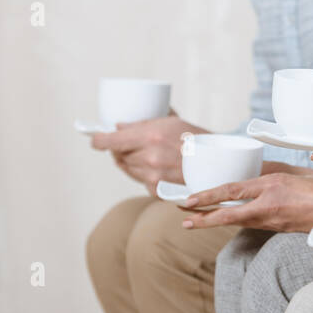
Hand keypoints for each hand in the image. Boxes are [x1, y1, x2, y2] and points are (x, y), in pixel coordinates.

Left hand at [90, 114, 205, 192]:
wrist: (217, 163)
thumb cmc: (196, 138)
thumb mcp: (171, 122)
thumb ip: (142, 124)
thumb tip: (118, 127)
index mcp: (150, 137)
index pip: (110, 142)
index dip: (98, 140)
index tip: (96, 139)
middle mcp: (148, 158)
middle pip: (118, 154)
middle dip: (120, 148)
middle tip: (130, 142)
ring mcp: (152, 176)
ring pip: (127, 167)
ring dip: (131, 160)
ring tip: (148, 153)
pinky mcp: (156, 189)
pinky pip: (139, 179)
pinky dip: (142, 172)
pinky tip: (157, 165)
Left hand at [180, 170, 312, 232]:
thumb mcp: (292, 172)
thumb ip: (272, 170)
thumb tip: (254, 167)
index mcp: (272, 186)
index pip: (233, 191)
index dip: (209, 196)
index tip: (191, 199)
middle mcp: (269, 204)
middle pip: (229, 214)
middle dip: (204, 217)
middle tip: (184, 217)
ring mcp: (273, 218)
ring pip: (236, 221)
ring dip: (214, 221)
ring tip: (194, 221)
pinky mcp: (278, 227)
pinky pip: (251, 223)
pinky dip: (233, 221)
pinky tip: (223, 220)